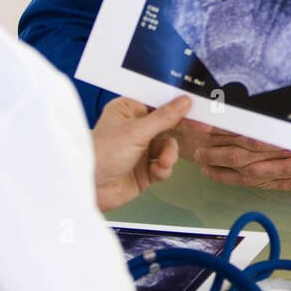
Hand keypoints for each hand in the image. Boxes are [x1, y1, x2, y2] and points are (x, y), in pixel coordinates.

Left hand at [92, 95, 191, 210]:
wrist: (89, 188)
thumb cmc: (102, 153)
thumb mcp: (136, 131)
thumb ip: (164, 117)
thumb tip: (184, 102)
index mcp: (127, 111)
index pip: (158, 103)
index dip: (177, 105)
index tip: (196, 107)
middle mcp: (133, 129)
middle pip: (166, 125)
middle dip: (178, 132)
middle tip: (201, 128)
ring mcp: (139, 151)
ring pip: (168, 147)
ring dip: (169, 155)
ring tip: (163, 162)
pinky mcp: (143, 171)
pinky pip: (163, 166)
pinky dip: (163, 169)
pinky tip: (155, 172)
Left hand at [185, 111, 290, 190]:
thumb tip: (265, 94)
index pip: (254, 128)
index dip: (227, 127)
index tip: (207, 121)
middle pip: (247, 150)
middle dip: (218, 148)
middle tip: (194, 144)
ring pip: (254, 169)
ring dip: (226, 167)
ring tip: (204, 163)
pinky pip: (269, 182)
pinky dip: (247, 181)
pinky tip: (230, 178)